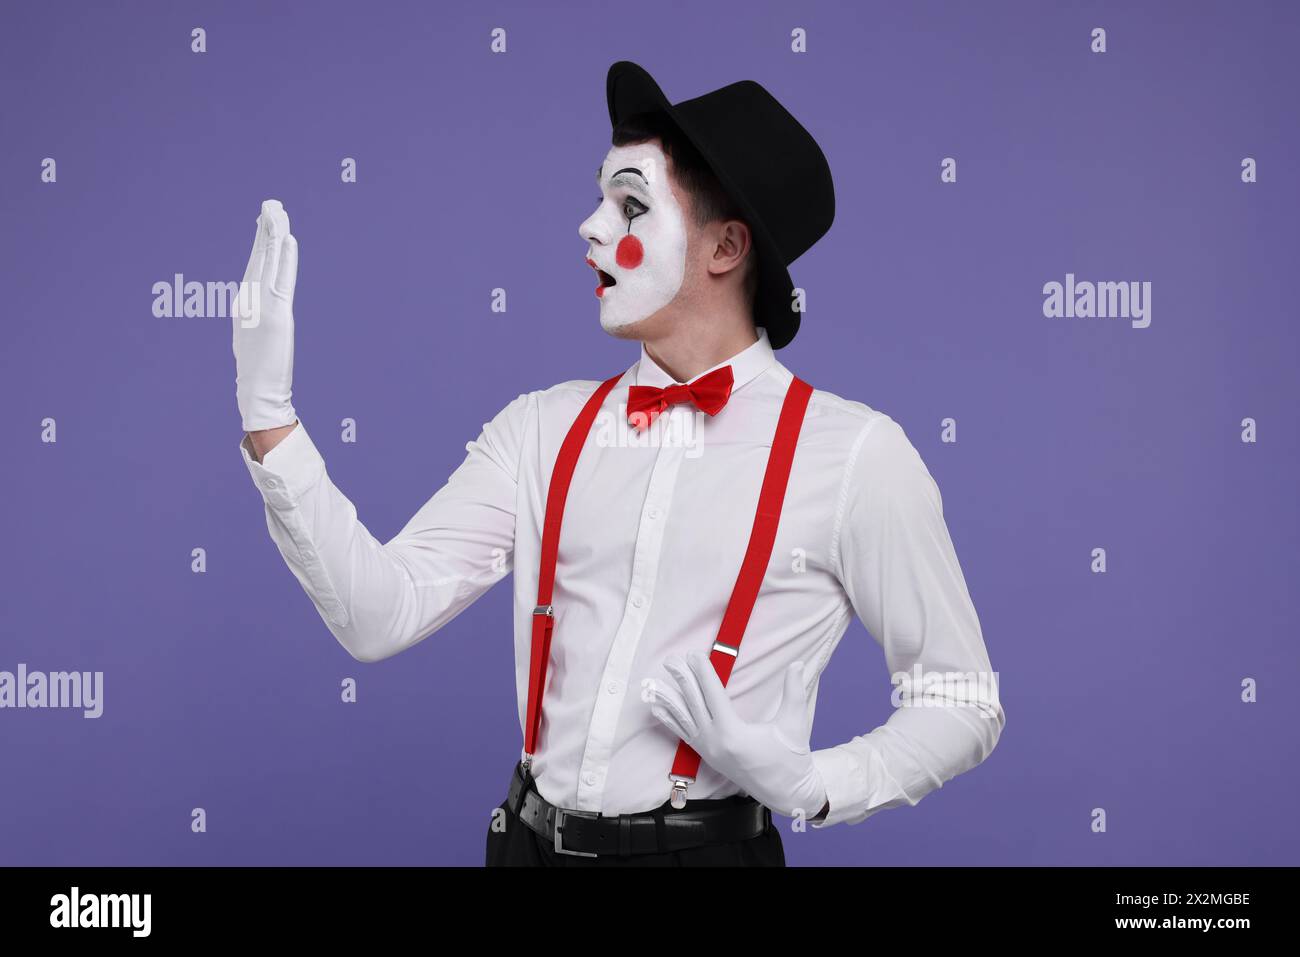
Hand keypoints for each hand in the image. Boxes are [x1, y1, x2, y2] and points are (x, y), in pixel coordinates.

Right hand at [232, 199, 298, 431]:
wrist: (258, 390)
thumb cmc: (258, 370)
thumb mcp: (255, 336)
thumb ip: (257, 317)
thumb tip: (259, 306)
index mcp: (244, 303)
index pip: (255, 265)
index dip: (261, 241)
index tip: (266, 220)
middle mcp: (249, 299)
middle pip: (260, 257)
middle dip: (266, 229)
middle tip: (271, 203)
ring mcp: (261, 305)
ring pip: (269, 262)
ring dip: (275, 234)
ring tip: (278, 211)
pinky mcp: (276, 314)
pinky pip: (281, 278)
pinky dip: (284, 257)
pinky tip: (287, 239)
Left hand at [649, 650, 826, 818]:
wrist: (786, 793)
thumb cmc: (792, 759)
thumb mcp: (794, 724)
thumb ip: (794, 692)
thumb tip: (798, 664)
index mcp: (735, 734)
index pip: (714, 696)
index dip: (703, 673)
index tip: (694, 655)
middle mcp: (716, 743)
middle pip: (694, 705)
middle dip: (682, 680)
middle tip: (670, 660)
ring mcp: (709, 751)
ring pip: (684, 720)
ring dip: (669, 699)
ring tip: (654, 682)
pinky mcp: (708, 756)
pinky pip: (684, 735)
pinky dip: (670, 720)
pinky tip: (658, 707)